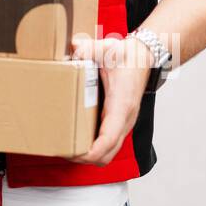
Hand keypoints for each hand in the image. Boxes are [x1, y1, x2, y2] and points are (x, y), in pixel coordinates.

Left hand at [66, 34, 152, 165]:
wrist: (144, 57)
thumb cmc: (127, 56)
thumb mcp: (108, 49)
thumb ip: (90, 48)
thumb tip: (74, 47)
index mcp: (121, 106)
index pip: (108, 140)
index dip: (90, 152)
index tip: (73, 154)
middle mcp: (124, 119)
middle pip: (107, 154)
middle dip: (84, 158)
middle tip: (61, 151)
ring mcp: (123, 122)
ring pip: (108, 151)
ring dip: (89, 155)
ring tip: (66, 147)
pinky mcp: (120, 121)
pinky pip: (108, 143)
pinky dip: (94, 147)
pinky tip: (77, 137)